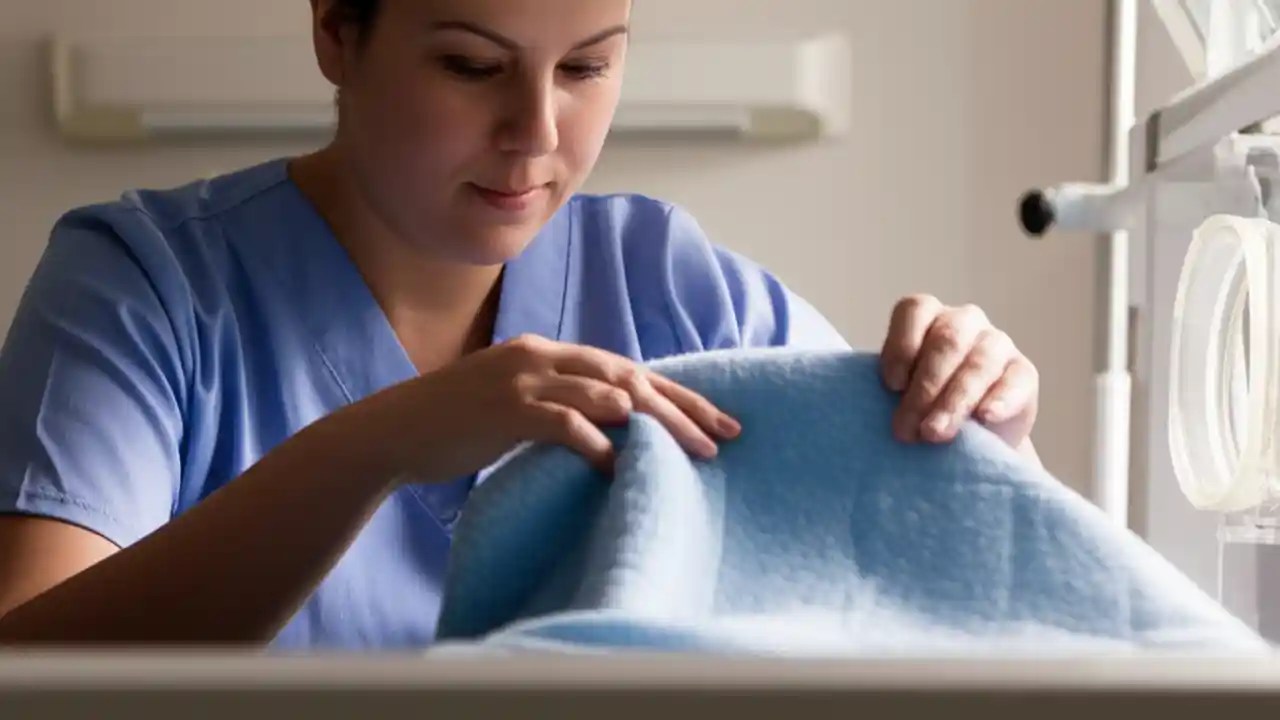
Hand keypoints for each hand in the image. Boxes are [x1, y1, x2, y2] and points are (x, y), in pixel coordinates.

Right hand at [367, 334, 740, 482]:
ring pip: (609, 395)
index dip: (675, 392)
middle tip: (726, 434)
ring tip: (695, 453)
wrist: (392, 431)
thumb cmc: (454, 424)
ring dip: (657, 426)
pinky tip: (624, 468)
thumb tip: (610, 427)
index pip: (625, 367)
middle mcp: (541, 355)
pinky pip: (567, 424)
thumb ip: (557, 403)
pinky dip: (601, 445)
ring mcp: (524, 379)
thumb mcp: (512, 402)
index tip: (716, 416)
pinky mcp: (507, 409)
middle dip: (683, 406)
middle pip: (629, 376)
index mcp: (546, 351)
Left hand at [878, 295, 1038, 452]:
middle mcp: (964, 322)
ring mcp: (997, 344)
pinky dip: (1000, 400)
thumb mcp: (900, 394)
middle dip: (924, 388)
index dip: (901, 346)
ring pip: (978, 363)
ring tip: (934, 434)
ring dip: (954, 402)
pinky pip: (1015, 381)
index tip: (891, 386)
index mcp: (927, 317)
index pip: (915, 310)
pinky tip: (986, 418)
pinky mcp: (1024, 373)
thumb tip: (883, 415)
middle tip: (906, 430)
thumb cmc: (921, 407)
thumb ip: (893, 392)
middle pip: (946, 341)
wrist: (969, 437)